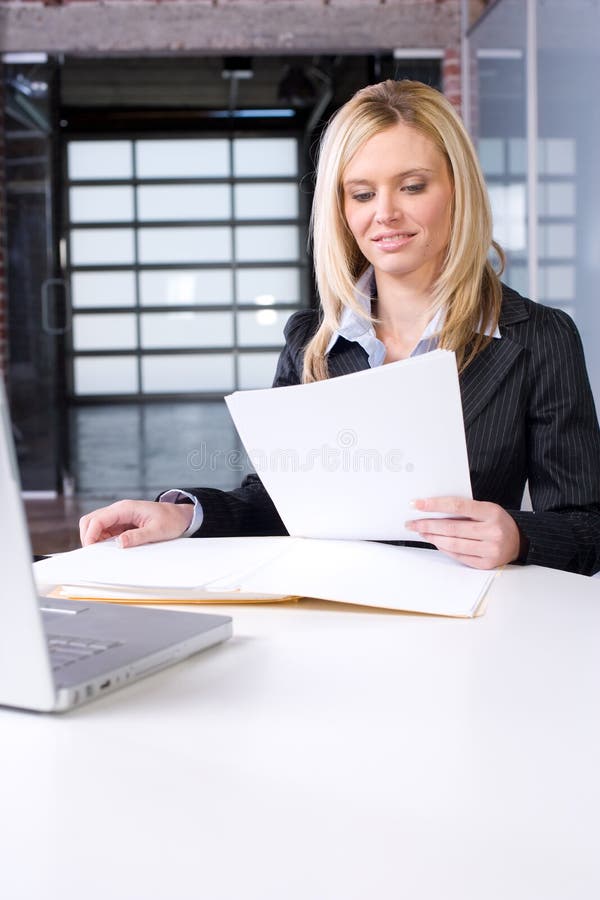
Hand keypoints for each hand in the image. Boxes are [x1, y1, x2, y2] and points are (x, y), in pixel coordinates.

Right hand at [79, 499, 193, 548]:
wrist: (179, 515)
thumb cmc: (171, 520)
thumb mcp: (158, 531)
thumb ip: (139, 536)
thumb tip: (120, 543)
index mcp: (125, 508)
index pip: (98, 519)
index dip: (90, 535)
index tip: (91, 550)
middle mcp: (119, 510)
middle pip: (91, 519)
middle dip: (87, 536)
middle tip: (93, 554)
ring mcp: (119, 516)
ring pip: (95, 524)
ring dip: (93, 538)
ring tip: (100, 553)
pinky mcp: (121, 523)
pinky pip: (104, 530)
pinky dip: (101, 539)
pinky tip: (107, 549)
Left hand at [405, 496, 521, 569]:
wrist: (520, 540)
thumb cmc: (497, 521)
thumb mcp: (486, 508)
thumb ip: (464, 509)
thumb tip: (432, 510)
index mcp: (491, 512)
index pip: (457, 506)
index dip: (435, 505)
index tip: (417, 504)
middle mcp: (492, 531)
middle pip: (452, 528)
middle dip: (427, 525)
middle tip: (412, 522)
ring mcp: (490, 550)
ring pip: (453, 544)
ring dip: (433, 538)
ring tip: (421, 532)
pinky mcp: (486, 564)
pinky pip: (459, 556)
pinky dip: (444, 549)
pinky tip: (436, 542)